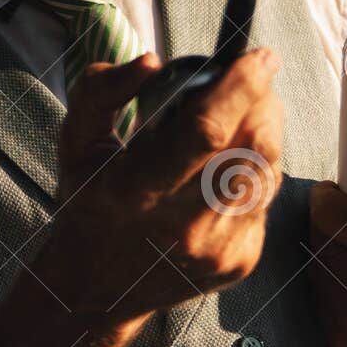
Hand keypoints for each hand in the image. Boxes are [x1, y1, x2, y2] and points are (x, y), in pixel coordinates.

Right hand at [37, 49, 284, 320]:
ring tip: (236, 121)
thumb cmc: (87, 204)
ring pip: (270, 169)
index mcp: (134, 191)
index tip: (260, 57)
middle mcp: (182, 225)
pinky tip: (225, 169)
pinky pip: (266, 199)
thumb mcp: (76, 141)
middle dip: (263, 102)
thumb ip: (103, 91)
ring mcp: (218, 248)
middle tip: (252, 81)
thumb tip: (151, 60)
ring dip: (263, 132)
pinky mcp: (241, 260)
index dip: (242, 87)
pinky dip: (255, 171)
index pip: (206, 130)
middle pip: (253, 147)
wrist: (96, 288)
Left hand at [306, 178, 346, 346]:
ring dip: (325, 253)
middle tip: (340, 216)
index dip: (326, 198)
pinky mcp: (344, 342)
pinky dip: (330, 286)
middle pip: (319, 238)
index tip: (332, 192)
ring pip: (315, 268)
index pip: (328, 213)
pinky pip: (320, 300)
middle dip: (326, 222)